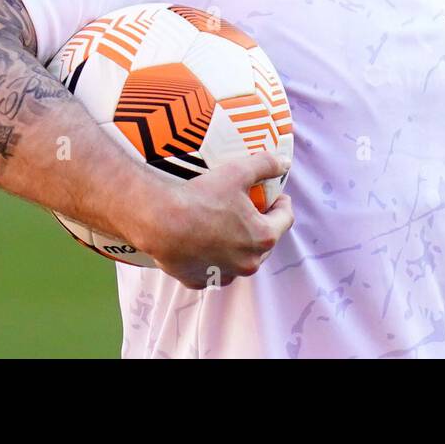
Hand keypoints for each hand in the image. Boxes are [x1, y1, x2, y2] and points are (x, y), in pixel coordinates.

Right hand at [145, 152, 294, 290]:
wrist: (159, 221)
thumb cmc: (200, 197)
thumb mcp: (237, 171)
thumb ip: (265, 164)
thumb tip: (284, 163)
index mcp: (262, 238)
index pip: (285, 219)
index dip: (282, 203)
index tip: (275, 195)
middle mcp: (248, 262)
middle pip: (264, 241)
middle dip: (261, 224)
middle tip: (250, 207)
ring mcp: (223, 274)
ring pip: (240, 258)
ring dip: (239, 244)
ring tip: (228, 225)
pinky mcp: (200, 280)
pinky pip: (214, 268)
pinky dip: (214, 256)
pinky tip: (206, 241)